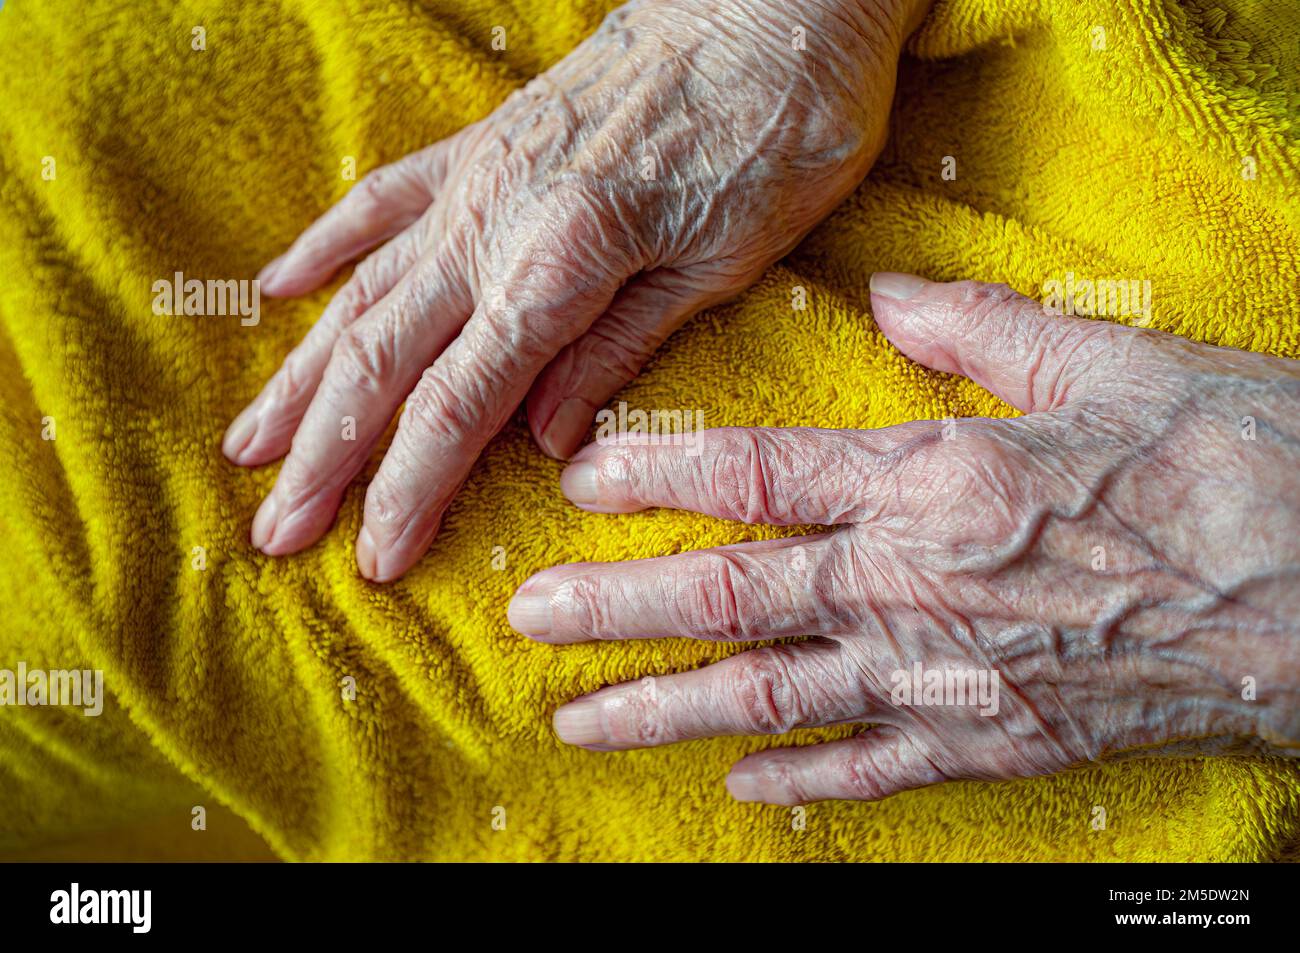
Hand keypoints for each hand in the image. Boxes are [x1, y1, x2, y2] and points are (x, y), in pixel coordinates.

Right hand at [223, 0, 930, 580]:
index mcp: (558, 264)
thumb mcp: (723, 260)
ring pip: (362, 291)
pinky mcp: (482, 145)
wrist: (771, 1)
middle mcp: (493, 222)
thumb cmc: (777, 130)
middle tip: (278, 532)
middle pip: (383, 361)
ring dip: (301, 376)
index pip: (455, 405)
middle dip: (325, 457)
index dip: (407, 490)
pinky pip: (381, 200)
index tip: (373, 560)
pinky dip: (327, 250)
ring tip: (246, 443)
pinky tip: (281, 291)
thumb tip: (543, 440)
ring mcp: (476, 179)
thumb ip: (621, 348)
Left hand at [509, 274, 1299, 803]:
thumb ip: (979, 330)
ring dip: (666, 709)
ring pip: (772, 699)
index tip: (576, 484)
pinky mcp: (994, 742)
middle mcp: (915, 583)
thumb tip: (890, 294)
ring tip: (582, 721)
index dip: (656, 477)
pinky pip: (872, 772)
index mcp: (936, 478)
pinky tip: (737, 785)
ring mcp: (947, 675)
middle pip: (732, 598)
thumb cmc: (1232, 463)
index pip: (759, 475)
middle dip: (617, 609)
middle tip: (528, 619)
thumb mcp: (1106, 360)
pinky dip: (799, 782)